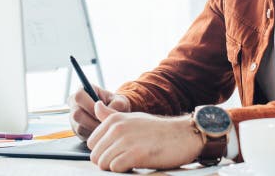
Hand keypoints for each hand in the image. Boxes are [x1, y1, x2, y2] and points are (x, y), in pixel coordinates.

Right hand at [67, 85, 130, 139]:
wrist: (115, 117)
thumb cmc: (116, 105)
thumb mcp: (120, 101)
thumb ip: (117, 104)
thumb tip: (108, 111)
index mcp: (83, 91)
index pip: (79, 96)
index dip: (90, 105)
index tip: (103, 111)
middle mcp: (75, 104)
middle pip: (77, 114)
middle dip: (93, 121)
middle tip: (106, 123)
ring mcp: (73, 118)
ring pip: (79, 127)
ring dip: (94, 130)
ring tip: (106, 128)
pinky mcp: (76, 130)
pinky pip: (82, 135)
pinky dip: (93, 136)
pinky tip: (102, 132)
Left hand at [86, 102, 203, 171]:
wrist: (183, 134)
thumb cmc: (157, 129)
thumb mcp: (132, 118)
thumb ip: (111, 115)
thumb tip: (95, 105)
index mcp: (114, 120)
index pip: (92, 143)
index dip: (103, 151)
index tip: (116, 152)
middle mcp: (117, 128)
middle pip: (95, 156)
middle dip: (107, 162)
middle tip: (124, 160)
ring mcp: (126, 140)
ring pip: (103, 164)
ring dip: (115, 167)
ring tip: (130, 162)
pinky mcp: (136, 154)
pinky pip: (115, 168)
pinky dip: (123, 170)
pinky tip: (135, 165)